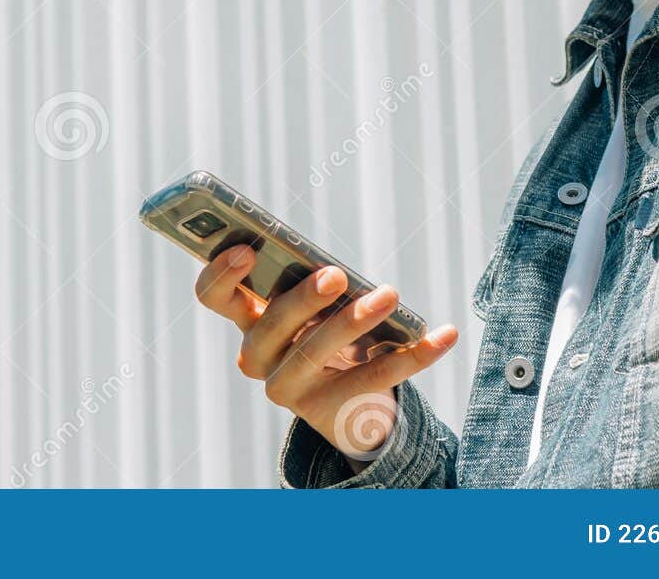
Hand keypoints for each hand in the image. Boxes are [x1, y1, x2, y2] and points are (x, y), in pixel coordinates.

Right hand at [194, 243, 458, 468]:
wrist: (346, 401)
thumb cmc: (324, 328)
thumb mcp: (311, 303)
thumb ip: (308, 280)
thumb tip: (332, 267)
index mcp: (246, 318)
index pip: (213, 295)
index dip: (221, 273)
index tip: (246, 249)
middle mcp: (258, 356)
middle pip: (271, 326)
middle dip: (303, 298)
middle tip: (336, 275)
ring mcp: (289, 387)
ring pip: (315, 353)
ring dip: (354, 322)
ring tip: (389, 295)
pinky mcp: (329, 410)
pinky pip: (373, 379)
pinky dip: (414, 354)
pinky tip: (445, 334)